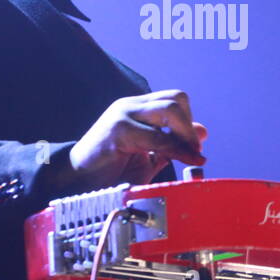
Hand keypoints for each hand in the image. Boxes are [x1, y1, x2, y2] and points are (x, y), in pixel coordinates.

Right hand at [65, 90, 207, 189]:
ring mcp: (123, 114)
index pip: (175, 100)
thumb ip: (172, 144)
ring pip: (170, 109)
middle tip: (193, 151)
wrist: (77, 181)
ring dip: (186, 134)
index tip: (198, 149)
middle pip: (176, 99)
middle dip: (190, 127)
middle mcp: (131, 105)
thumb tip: (202, 132)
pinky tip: (184, 161)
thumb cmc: (111, 170)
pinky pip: (158, 137)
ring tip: (188, 155)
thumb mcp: (149, 155)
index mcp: (137, 108)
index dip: (191, 123)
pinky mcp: (118, 130)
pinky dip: (177, 150)